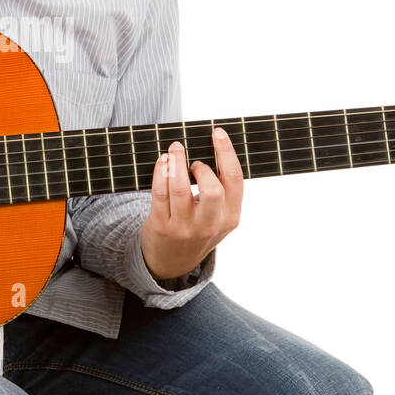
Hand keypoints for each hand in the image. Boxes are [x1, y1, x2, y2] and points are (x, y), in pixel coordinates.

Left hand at [139, 127, 242, 280]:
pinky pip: (159, 194)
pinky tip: (162, 163)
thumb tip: (212, 148)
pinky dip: (160, 173)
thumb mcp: (219, 217)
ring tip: (173, 150)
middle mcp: (210, 224)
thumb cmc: (198, 229)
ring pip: (180, 189)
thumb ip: (222, 192)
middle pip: (212, 189)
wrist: (172, 262)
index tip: (217, 133)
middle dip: (201, 166)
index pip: (234, 180)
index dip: (227, 152)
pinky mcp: (162, 226)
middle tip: (192, 160)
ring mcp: (185, 227)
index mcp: (230, 217)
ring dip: (175, 163)